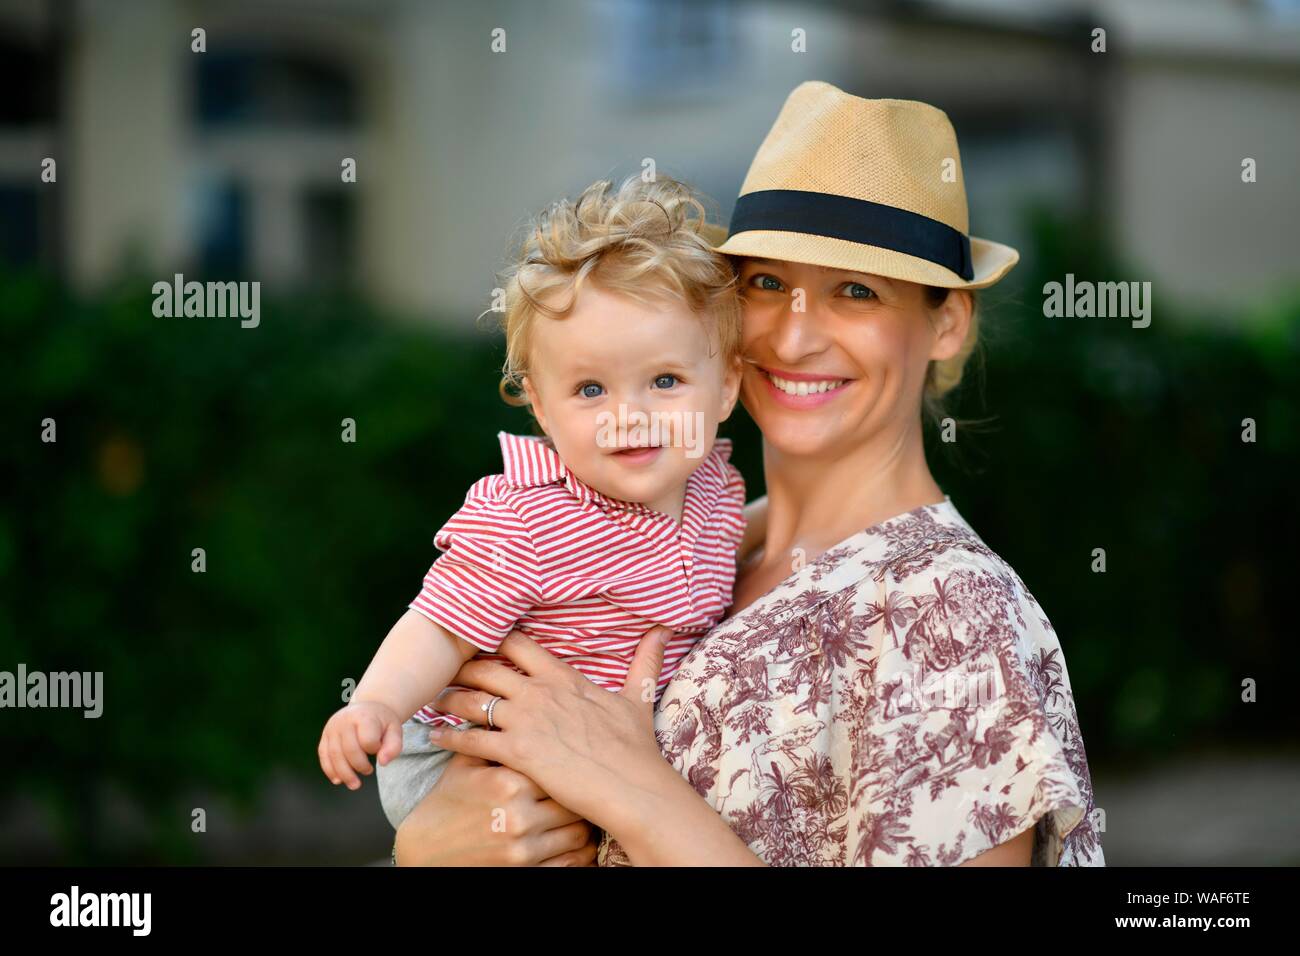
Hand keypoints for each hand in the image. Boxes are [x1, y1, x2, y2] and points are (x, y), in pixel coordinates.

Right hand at [317, 699, 402, 789]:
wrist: (366, 709)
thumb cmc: (381, 722)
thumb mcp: (394, 730)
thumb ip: (393, 746)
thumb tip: (383, 763)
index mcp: (364, 716)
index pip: (367, 740)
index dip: (375, 749)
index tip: (378, 748)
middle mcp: (345, 720)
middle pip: (349, 750)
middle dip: (359, 766)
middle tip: (369, 771)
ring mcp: (332, 728)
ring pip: (334, 755)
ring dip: (344, 774)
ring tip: (355, 784)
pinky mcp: (325, 735)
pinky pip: (324, 755)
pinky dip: (330, 770)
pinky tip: (338, 780)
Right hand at [394, 752, 596, 865]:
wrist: (424, 849)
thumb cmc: (447, 801)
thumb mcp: (465, 763)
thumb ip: (493, 733)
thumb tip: (516, 699)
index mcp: (507, 780)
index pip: (558, 765)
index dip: (569, 763)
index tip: (575, 760)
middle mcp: (519, 813)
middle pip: (573, 798)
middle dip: (580, 793)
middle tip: (586, 785)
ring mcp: (524, 846)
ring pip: (579, 831)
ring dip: (585, 823)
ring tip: (585, 812)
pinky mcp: (525, 870)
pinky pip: (571, 861)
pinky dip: (582, 852)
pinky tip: (583, 841)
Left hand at [425, 625, 674, 831]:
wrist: (632, 787)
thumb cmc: (635, 748)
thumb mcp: (637, 699)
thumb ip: (644, 662)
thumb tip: (662, 630)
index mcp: (562, 677)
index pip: (518, 645)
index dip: (495, 642)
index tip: (478, 645)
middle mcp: (538, 692)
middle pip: (486, 668)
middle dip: (462, 668)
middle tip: (444, 671)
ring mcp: (525, 721)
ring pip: (472, 701)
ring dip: (449, 700)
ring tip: (434, 701)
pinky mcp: (516, 752)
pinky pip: (471, 740)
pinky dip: (449, 737)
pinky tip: (436, 738)